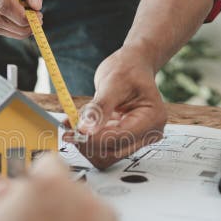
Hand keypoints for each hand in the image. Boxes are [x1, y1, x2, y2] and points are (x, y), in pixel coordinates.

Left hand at [66, 45, 167, 168]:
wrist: (132, 66)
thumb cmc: (128, 70)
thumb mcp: (112, 84)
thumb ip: (99, 109)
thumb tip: (85, 130)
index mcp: (152, 118)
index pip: (120, 138)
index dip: (94, 138)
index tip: (73, 131)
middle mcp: (148, 133)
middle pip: (113, 152)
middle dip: (88, 143)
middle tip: (69, 129)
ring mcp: (136, 138)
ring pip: (106, 154)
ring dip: (87, 142)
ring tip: (75, 123)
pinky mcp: (124, 139)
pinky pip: (103, 147)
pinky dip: (88, 139)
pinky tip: (80, 124)